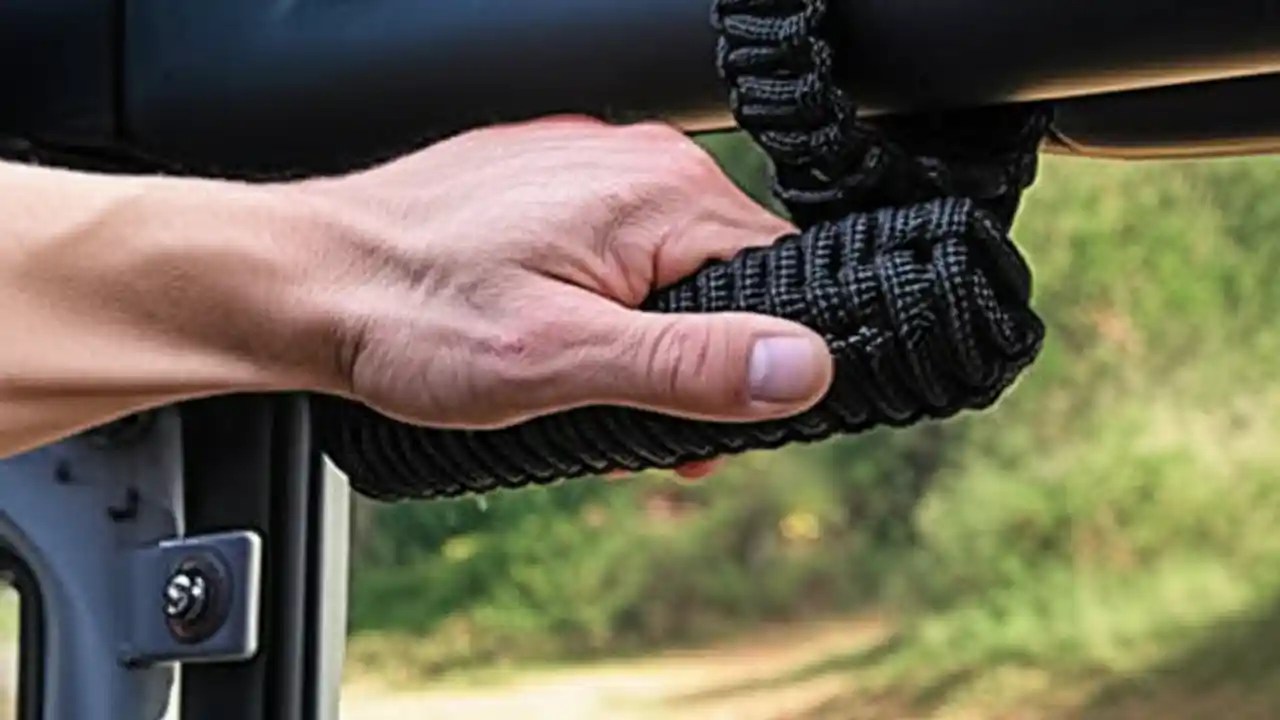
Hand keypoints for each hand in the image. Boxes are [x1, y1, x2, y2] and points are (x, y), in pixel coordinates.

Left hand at [283, 117, 834, 473]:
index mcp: (660, 191)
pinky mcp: (550, 191)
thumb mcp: (562, 360)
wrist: (307, 284)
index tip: (709, 420)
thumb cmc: (411, 316)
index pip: (781, 277)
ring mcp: (587, 171)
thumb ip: (689, 365)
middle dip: (692, 365)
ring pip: (668, 274)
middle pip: (726, 279)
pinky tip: (555, 347)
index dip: (756, 366)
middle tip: (628, 424)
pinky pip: (616, 256)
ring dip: (644, 346)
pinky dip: (605, 312)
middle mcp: (634, 163)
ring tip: (577, 391)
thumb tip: (802, 366)